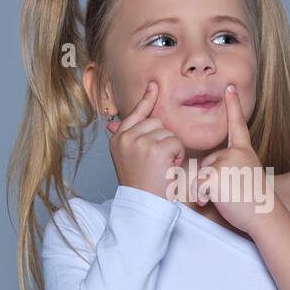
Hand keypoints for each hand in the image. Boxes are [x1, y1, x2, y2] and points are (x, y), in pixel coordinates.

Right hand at [107, 81, 184, 200]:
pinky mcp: (155, 148)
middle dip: (163, 139)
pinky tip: (167, 168)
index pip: (135, 113)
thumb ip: (124, 138)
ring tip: (161, 167)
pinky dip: (177, 155)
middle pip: (156, 122)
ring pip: (168, 132)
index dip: (147, 99)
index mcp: (118, 139)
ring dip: (171, 149)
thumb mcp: (125, 158)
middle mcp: (125, 137)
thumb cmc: (139, 185)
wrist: (141, 205)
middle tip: (156, 162)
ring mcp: (140, 142)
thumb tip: (112, 123)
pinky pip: (176, 142)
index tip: (154, 84)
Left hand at [188, 84, 271, 232]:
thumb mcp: (246, 177)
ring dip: (208, 190)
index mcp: (244, 151)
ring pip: (201, 174)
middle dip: (211, 179)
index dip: (233, 105)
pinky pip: (198, 186)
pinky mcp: (213, 175)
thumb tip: (209, 173)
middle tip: (233, 192)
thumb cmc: (255, 203)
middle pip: (207, 162)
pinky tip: (220, 201)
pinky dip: (203, 198)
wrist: (265, 215)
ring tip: (229, 197)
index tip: (229, 87)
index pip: (238, 125)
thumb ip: (230, 166)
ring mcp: (224, 162)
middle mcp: (234, 152)